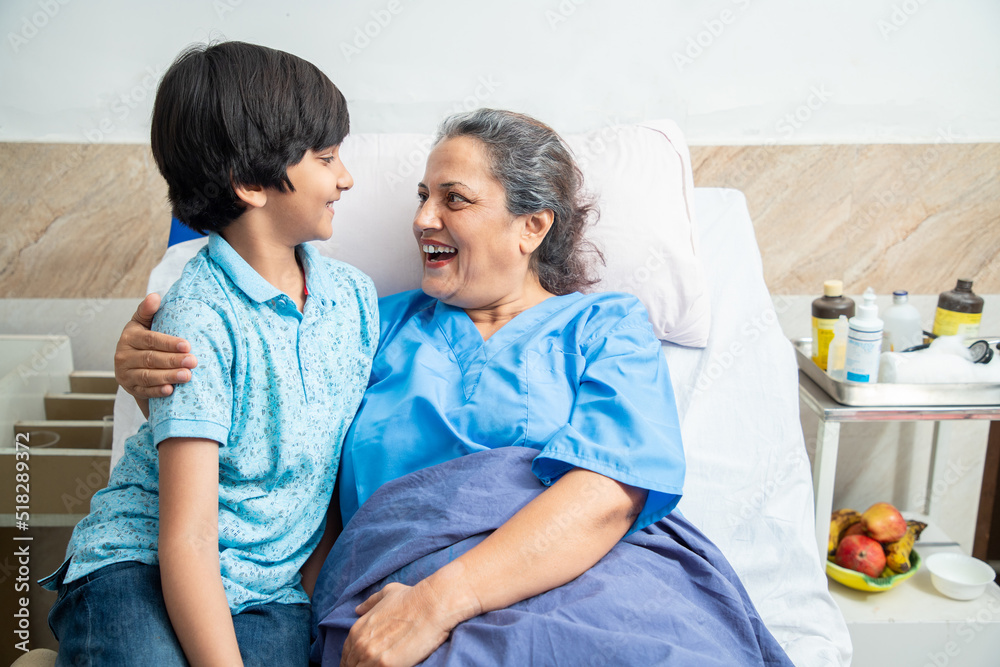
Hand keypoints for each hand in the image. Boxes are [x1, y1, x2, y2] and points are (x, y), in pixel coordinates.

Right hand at [114, 293, 196, 400]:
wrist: (132, 365)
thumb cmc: (143, 340)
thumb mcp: (143, 324)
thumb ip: (148, 311)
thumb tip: (155, 296)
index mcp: (129, 337)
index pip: (149, 340)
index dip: (168, 343)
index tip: (187, 345)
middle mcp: (123, 356)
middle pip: (150, 359)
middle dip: (173, 361)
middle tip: (193, 362)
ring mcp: (125, 374)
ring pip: (147, 376)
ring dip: (168, 376)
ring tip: (187, 376)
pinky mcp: (130, 389)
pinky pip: (144, 391)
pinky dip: (157, 391)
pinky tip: (170, 390)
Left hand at [340, 580, 467, 666]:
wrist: (431, 604)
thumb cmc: (412, 598)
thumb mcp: (387, 593)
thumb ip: (370, 603)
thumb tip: (358, 609)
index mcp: (358, 629)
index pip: (347, 655)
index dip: (353, 660)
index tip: (363, 662)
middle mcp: (361, 644)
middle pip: (351, 666)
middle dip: (360, 666)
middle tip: (374, 664)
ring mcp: (372, 656)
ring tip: (383, 666)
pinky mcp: (387, 665)